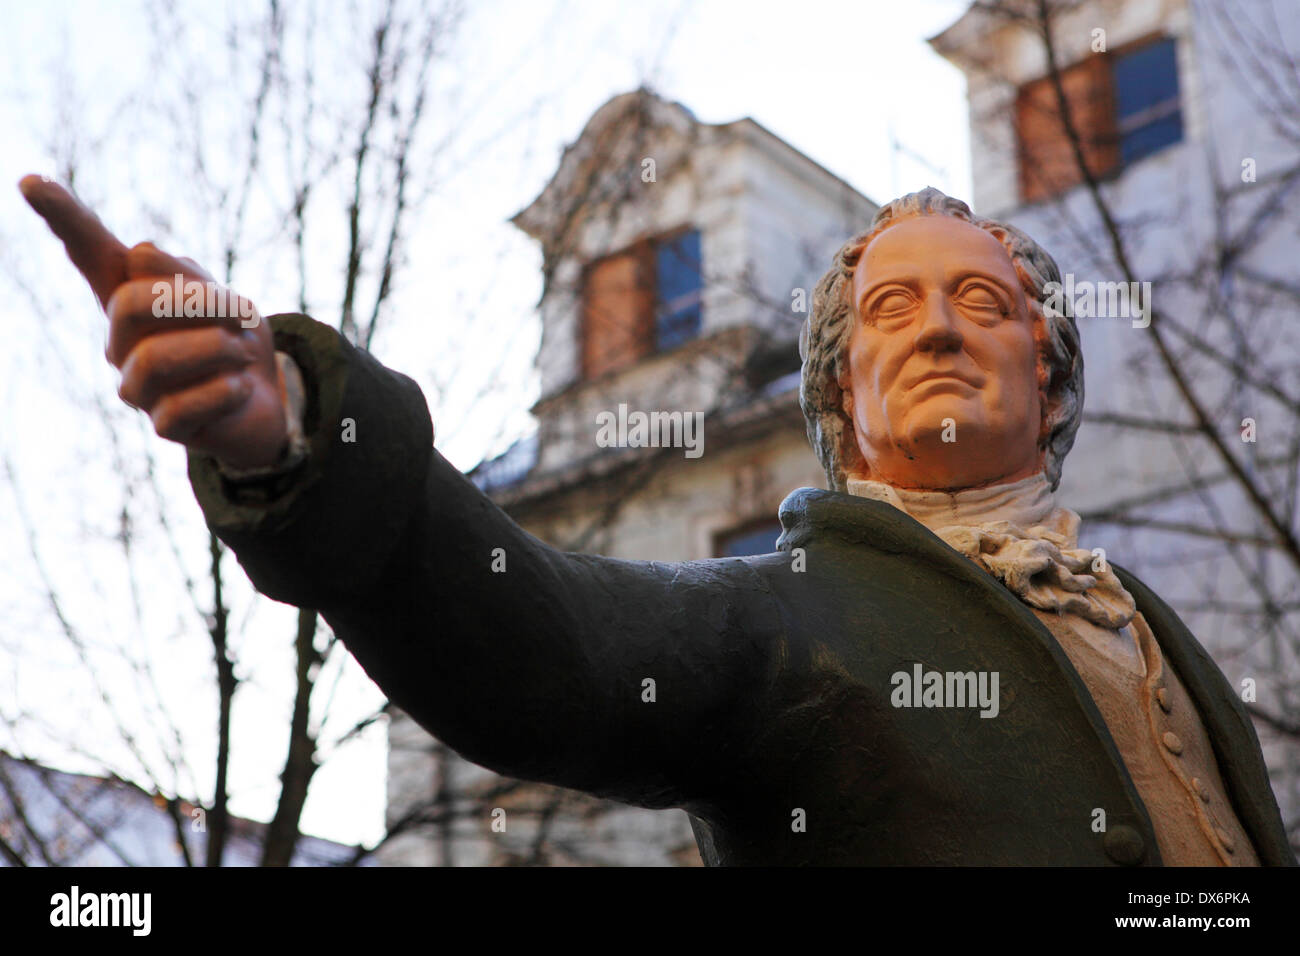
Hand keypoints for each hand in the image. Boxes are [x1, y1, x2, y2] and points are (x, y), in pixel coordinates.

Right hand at [19, 175, 290, 470]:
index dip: (65, 218)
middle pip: (129, 304)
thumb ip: (189, 279)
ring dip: (216, 349)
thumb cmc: (237, 340)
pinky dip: (226, 391)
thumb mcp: (227, 300)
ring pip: (155, 360)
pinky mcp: (164, 427)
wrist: (266, 401)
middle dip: (195, 303)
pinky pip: (184, 406)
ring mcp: (137, 388)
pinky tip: (241, 386)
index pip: (91, 254)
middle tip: (243, 312)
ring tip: (246, 351)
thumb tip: (139, 254)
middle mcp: (122, 342)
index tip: (31, 181)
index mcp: (133, 298)